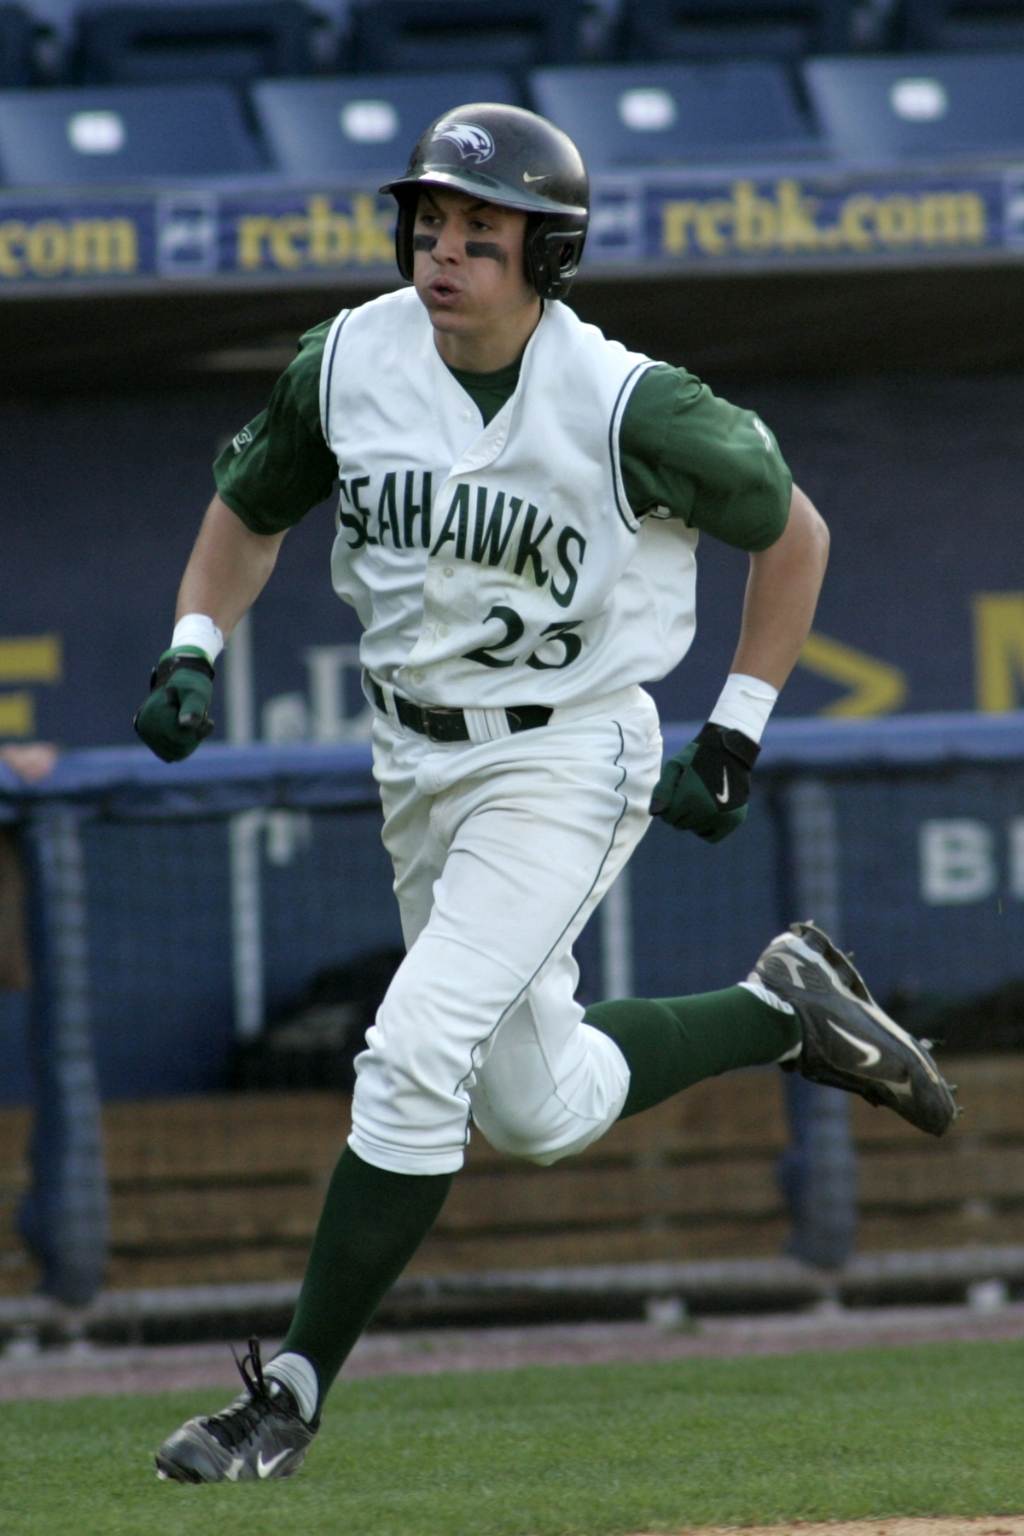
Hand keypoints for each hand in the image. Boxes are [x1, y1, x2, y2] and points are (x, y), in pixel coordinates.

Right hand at [134, 651, 214, 762]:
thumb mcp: (195, 692)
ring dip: (193, 740)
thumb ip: (192, 707)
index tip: (205, 717)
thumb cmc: (191, 684)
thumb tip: (185, 724)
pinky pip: (177, 754)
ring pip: (178, 753)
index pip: (178, 738)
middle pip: (178, 748)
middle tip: (201, 718)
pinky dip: (188, 745)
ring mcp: (149, 737)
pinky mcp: (156, 743)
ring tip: (193, 722)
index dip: (197, 730)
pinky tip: (189, 730)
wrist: (185, 681)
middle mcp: (144, 728)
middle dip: (195, 735)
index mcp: (151, 714)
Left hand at [649, 722, 759, 842]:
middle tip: (690, 793)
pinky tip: (708, 813)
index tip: (676, 792)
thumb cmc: (697, 756)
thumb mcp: (674, 766)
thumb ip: (662, 791)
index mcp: (690, 797)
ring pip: (696, 830)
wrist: (730, 749)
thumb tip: (656, 814)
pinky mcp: (734, 819)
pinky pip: (712, 836)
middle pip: (681, 825)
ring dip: (694, 819)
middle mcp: (707, 810)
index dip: (669, 806)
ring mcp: (722, 816)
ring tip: (701, 798)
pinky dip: (707, 828)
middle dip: (681, 812)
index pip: (668, 817)